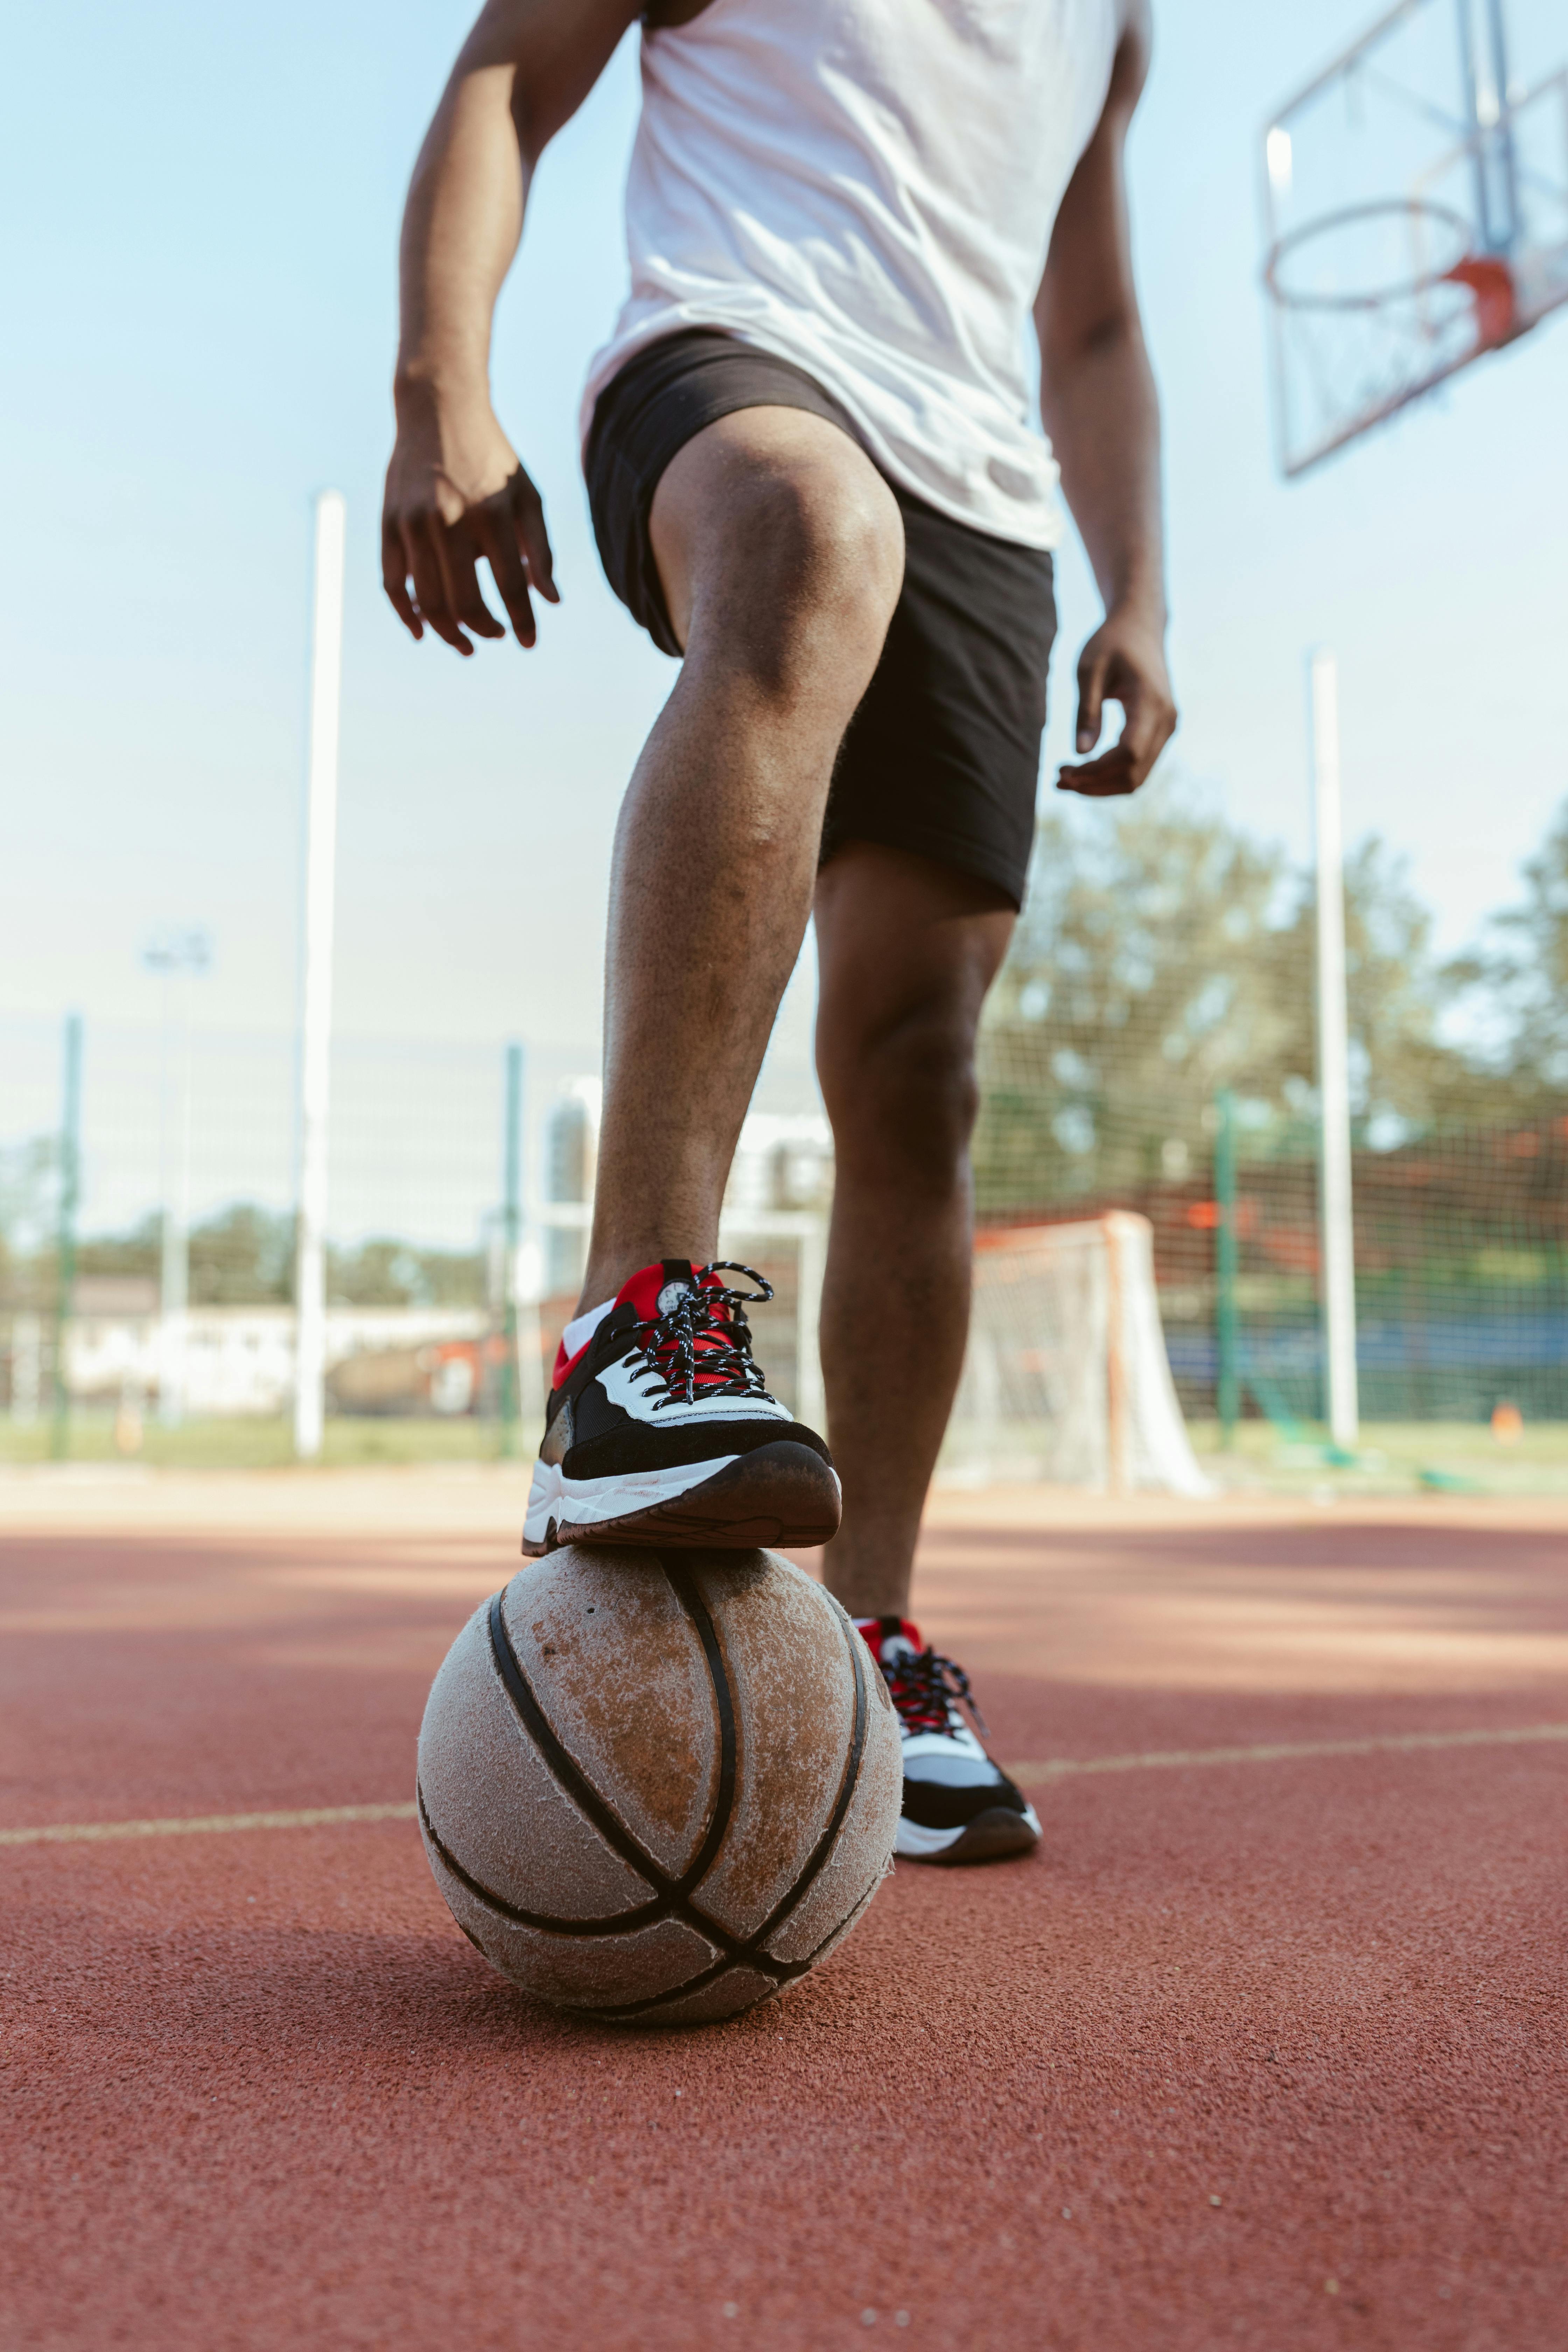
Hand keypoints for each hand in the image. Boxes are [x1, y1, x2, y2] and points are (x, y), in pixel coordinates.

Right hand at [381, 393, 557, 654]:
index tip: (528, 643)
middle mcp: (449, 519)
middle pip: (465, 602)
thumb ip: (540, 550)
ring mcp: (413, 523)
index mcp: (491, 514)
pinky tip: (422, 631)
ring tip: (466, 643)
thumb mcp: (527, 496)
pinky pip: (392, 583)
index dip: (522, 622)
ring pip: (428, 600)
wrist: (438, 410)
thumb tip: (551, 602)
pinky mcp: (388, 523)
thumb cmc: (492, 458)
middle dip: (484, 630)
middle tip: (498, 635)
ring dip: (448, 632)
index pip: (510, 586)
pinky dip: (406, 613)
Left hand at [1056, 605, 1175, 796]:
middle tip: (1057, 780)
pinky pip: (1138, 767)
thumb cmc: (1111, 642)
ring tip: (1066, 779)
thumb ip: (1086, 710)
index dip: (1095, 771)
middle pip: (1134, 773)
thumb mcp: (1089, 669)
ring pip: (1137, 777)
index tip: (1063, 772)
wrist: (1140, 628)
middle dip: (1094, 784)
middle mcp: (1167, 720)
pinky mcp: (1160, 733)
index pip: (1128, 753)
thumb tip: (1081, 752)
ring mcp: (1167, 728)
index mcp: (1151, 702)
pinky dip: (1110, 776)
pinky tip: (1084, 771)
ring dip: (1101, 785)